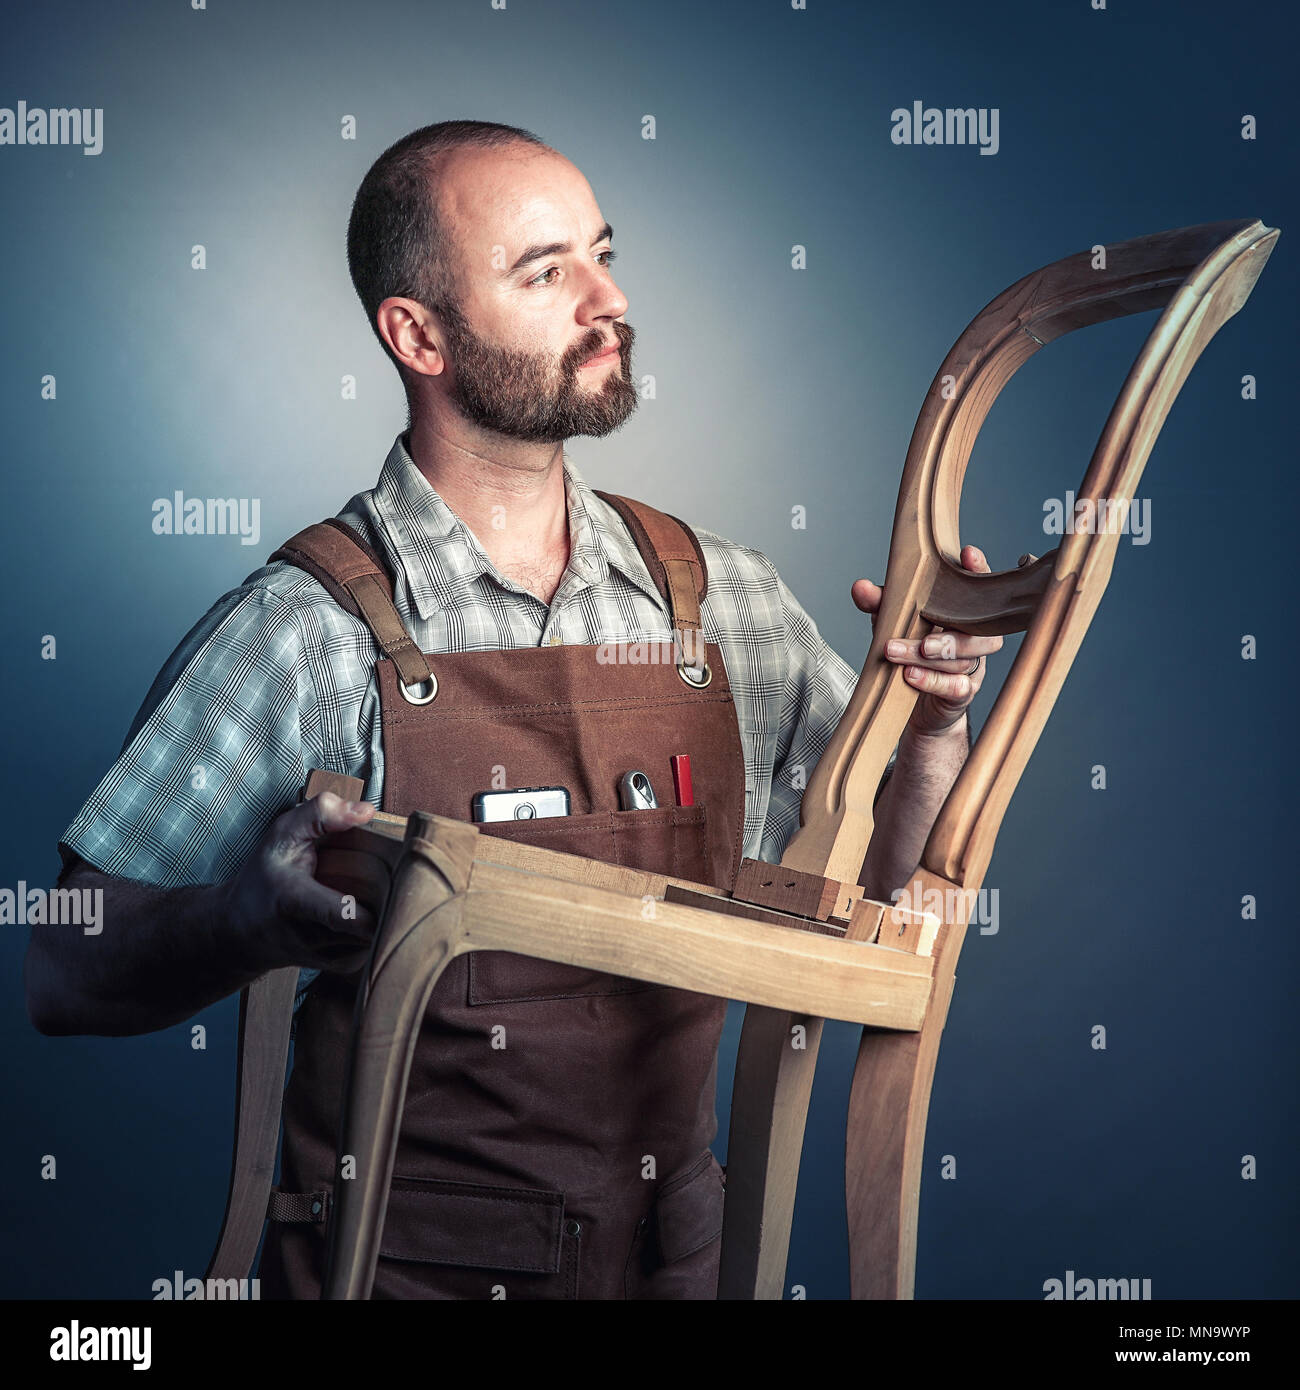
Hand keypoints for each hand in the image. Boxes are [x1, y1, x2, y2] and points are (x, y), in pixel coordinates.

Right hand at [226, 791, 378, 973]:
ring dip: (385, 913)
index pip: (343, 914)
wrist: (238, 931)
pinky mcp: (340, 965)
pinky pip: (375, 946)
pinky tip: (367, 909)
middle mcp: (310, 936)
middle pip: (373, 925)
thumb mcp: (281, 836)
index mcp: (294, 901)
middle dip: (390, 900)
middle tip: (394, 877)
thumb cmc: (263, 878)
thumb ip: (320, 814)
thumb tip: (367, 811)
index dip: (373, 904)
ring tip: (375, 890)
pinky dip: (379, 928)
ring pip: (378, 936)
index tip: (392, 883)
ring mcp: (326, 957)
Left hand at [852, 545, 1023, 736]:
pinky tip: (911, 677)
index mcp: (962, 610)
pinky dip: (932, 682)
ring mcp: (973, 664)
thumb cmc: (910, 650)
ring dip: (928, 659)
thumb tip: (860, 588)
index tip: (967, 554)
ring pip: (962, 660)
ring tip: (898, 655)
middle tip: (922, 642)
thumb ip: (880, 604)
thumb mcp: (892, 622)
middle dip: (948, 636)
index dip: (978, 569)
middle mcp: (975, 635)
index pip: (978, 584)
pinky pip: (957, 687)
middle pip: (976, 632)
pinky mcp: (963, 692)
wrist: (914, 703)